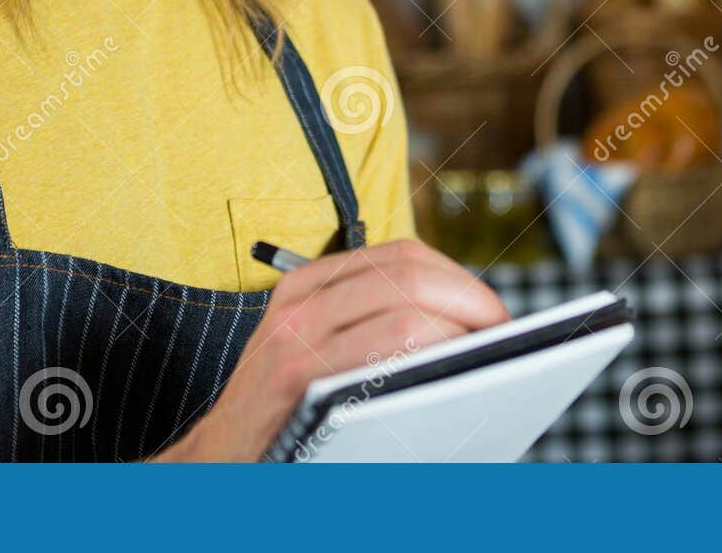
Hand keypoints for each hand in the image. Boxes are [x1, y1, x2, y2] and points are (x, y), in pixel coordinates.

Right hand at [154, 239, 508, 461]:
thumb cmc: (289, 415)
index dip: (460, 279)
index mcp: (311, 283)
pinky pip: (385, 347)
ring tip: (485, 361)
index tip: (494, 313)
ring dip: (459, 330)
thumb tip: (466, 327)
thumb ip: (373, 329)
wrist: (217, 465)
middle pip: (412, 271)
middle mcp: (302, 297)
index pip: (404, 255)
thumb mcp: (320, 355)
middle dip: (471, 300)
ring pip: (407, 305)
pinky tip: (447, 382)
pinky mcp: (298, 372)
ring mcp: (296, 332)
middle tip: (504, 336)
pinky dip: (429, 356)